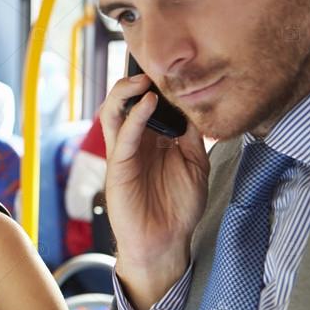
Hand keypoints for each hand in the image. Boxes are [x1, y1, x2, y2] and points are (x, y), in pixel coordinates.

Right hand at [99, 73, 208, 309]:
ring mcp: (125, 154)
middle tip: (151, 69)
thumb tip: (193, 108)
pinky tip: (147, 103)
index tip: (171, 67)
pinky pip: (122, 137)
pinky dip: (134, 117)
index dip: (155, 85)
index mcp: (153, 141)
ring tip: (142, 80)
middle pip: (124, 103)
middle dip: (133, 82)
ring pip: (113, 114)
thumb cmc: (178, 208)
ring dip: (124, 93)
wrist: (166, 243)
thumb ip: (192, 137)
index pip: (147, 105)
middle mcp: (136, 143)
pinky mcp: (119, 168)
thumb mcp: (195, 165)